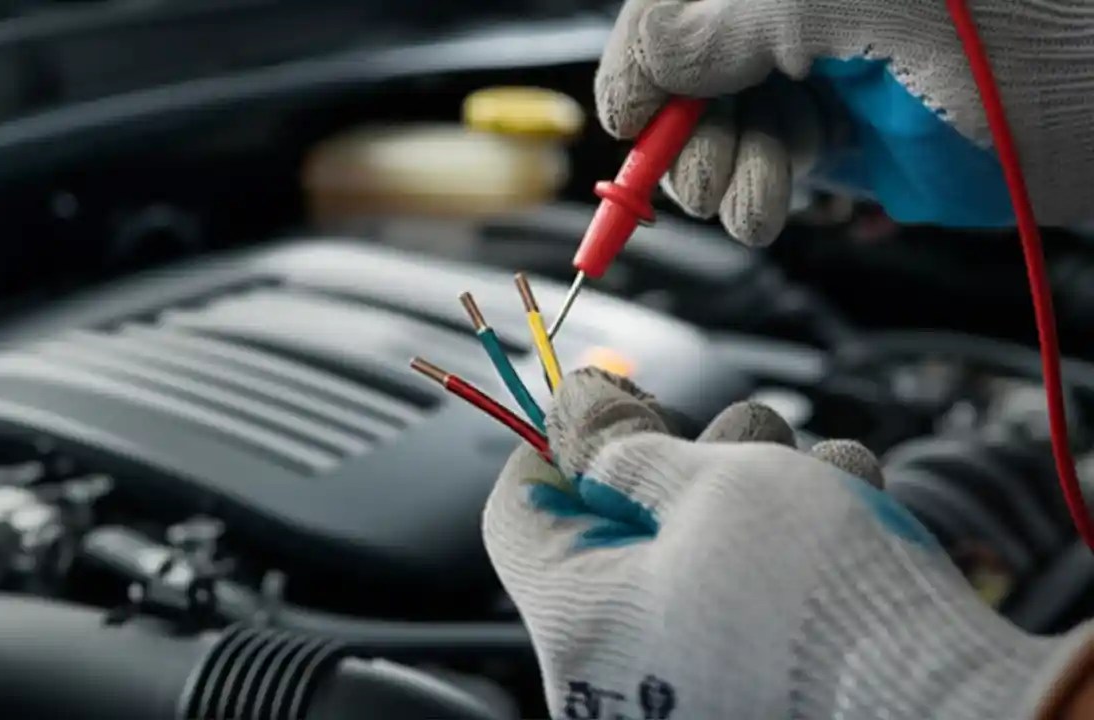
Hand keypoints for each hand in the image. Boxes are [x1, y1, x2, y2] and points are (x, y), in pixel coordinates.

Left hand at [483, 368, 1093, 718]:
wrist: (954, 705)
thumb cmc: (817, 599)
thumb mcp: (708, 484)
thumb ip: (624, 445)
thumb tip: (573, 405)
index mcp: (577, 626)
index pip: (519, 512)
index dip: (556, 438)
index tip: (606, 398)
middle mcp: (619, 676)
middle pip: (616, 526)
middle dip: (684, 456)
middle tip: (736, 430)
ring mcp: (688, 687)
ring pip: (694, 548)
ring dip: (753, 486)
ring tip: (817, 470)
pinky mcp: (755, 685)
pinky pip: (743, 595)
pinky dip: (790, 541)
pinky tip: (844, 508)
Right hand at [595, 0, 1093, 244]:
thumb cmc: (1013, 34)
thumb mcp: (831, 2)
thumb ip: (711, 24)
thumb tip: (629, 77)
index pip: (668, 7)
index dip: (640, 65)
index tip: (633, 124)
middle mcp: (791, 9)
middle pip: (682, 71)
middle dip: (684, 133)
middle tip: (706, 175)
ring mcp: (815, 68)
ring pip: (715, 125)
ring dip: (721, 176)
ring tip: (760, 202)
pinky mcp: (836, 130)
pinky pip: (759, 164)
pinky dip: (754, 196)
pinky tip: (775, 206)